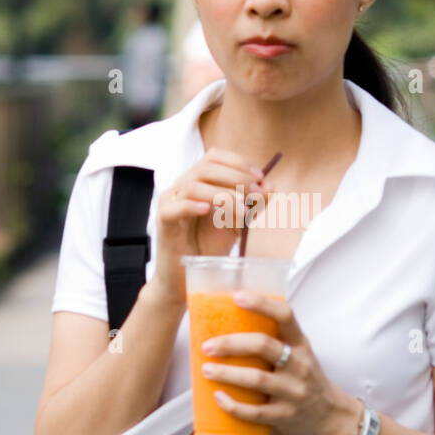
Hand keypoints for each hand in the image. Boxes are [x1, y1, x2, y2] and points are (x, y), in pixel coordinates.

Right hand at [150, 148, 269, 306]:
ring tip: (242, 210)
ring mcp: (170, 202)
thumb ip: (253, 205)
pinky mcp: (163, 221)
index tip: (259, 178)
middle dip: (235, 177)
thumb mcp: (237, 224)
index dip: (238, 163)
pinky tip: (209, 211)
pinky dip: (193, 206)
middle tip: (255, 193)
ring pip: (193, 186)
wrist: (188, 278)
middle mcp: (182, 187)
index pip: (214, 157)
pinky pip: (175, 207)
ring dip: (222, 194)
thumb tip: (271, 186)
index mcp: (198, 181)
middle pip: (205, 167)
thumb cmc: (209, 247)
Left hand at [197, 290, 358, 434]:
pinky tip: (218, 397)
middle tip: (208, 346)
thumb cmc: (304, 377)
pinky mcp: (285, 416)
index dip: (261, 304)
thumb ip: (274, 339)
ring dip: (227, 373)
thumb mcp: (299, 353)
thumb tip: (226, 323)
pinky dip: (233, 405)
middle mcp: (299, 365)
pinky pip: (256, 412)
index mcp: (300, 344)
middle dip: (231, 344)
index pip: (285, 315)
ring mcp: (293, 391)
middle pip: (264, 346)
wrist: (330, 415)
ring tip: (206, 370)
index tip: (237, 297)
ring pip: (257, 379)